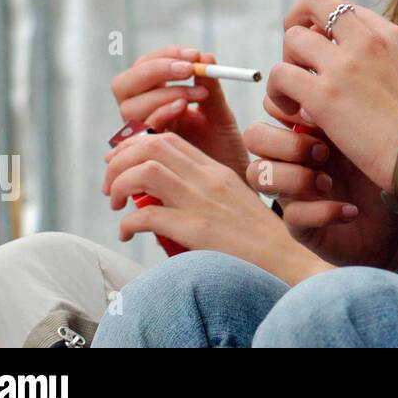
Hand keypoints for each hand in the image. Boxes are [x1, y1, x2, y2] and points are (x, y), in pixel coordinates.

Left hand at [103, 130, 327, 284]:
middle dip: (119, 161)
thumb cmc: (258, 238)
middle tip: (110, 185)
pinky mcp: (198, 229)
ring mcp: (203, 202)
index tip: (121, 164)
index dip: (134, 146)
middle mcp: (209, 179)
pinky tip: (128, 233)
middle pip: (152, 146)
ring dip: (119, 184)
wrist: (287, 257)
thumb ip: (203, 191)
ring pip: (145, 171)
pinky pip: (148, 214)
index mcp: (217, 170)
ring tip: (115, 203)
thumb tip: (163, 195)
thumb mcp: (233, 201)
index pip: (168, 139)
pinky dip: (128, 223)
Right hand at [111, 47, 248, 181]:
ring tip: (193, 94)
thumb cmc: (224, 150)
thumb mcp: (220, 115)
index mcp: (158, 102)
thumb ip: (210, 87)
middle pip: (124, 86)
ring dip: (162, 92)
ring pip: (129, 108)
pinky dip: (160, 113)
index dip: (163, 57)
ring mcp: (142, 138)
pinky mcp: (145, 158)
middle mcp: (143, 119)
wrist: (231, 185)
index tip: (194, 55)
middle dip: (154, 71)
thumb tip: (205, 55)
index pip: (143, 70)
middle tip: (187, 68)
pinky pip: (140, 132)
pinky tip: (183, 109)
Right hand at [243, 116, 397, 268]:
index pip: (272, 103)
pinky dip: (322, 211)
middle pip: (254, 136)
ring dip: (295, 177)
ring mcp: (294, 188)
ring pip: (258, 174)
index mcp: (310, 125)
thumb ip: (346, 103)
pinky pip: (292, 215)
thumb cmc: (392, 163)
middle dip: (286, 142)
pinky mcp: (302, 223)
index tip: (320, 112)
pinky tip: (350, 210)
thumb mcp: (371, 127)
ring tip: (329, 182)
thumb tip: (325, 81)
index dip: (286, 105)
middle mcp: (296, 155)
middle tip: (324, 151)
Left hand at [267, 0, 397, 191]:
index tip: (325, 52)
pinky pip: (280, 74)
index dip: (326, 26)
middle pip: (314, 1)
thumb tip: (368, 61)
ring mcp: (344, 65)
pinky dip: (278, 92)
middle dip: (298, 24)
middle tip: (299, 58)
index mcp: (392, 34)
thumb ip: (389, 59)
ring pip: (292, 38)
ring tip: (296, 91)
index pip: (345, 8)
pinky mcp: (323, 95)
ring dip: (288, 63)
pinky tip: (293, 111)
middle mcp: (368, 40)